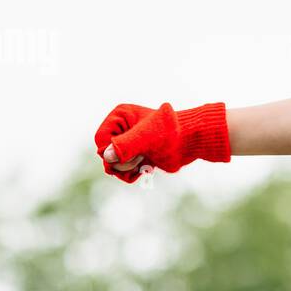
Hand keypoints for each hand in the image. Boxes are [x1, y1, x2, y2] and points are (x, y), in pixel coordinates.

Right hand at [94, 102, 230, 182]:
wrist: (190, 142)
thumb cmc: (170, 133)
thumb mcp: (146, 137)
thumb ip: (125, 146)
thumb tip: (107, 157)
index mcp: (119, 116)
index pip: (100, 139)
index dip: (111, 151)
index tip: (130, 153)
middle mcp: (121, 129)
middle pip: (104, 154)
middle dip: (120, 162)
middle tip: (139, 159)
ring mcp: (127, 143)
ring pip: (112, 165)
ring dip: (126, 170)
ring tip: (144, 163)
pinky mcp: (134, 155)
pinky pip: (122, 171)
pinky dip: (132, 174)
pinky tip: (147, 168)